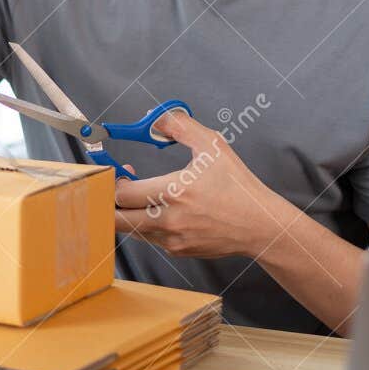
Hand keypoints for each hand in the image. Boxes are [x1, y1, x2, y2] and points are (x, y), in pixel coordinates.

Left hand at [111, 110, 290, 259]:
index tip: (120, 171)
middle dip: (110, 202)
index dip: (114, 180)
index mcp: (174, 192)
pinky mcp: (178, 250)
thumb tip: (156, 119)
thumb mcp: (212, 146)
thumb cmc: (237, 185)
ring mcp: (172, 238)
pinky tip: (162, 209)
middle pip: (117, 219)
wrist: (258, 224)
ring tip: (140, 196)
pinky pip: (151, 238)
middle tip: (118, 187)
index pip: (123, 193)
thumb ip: (181, 127)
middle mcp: (169, 219)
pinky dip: (147, 225)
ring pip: (131, 230)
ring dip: (128, 213)